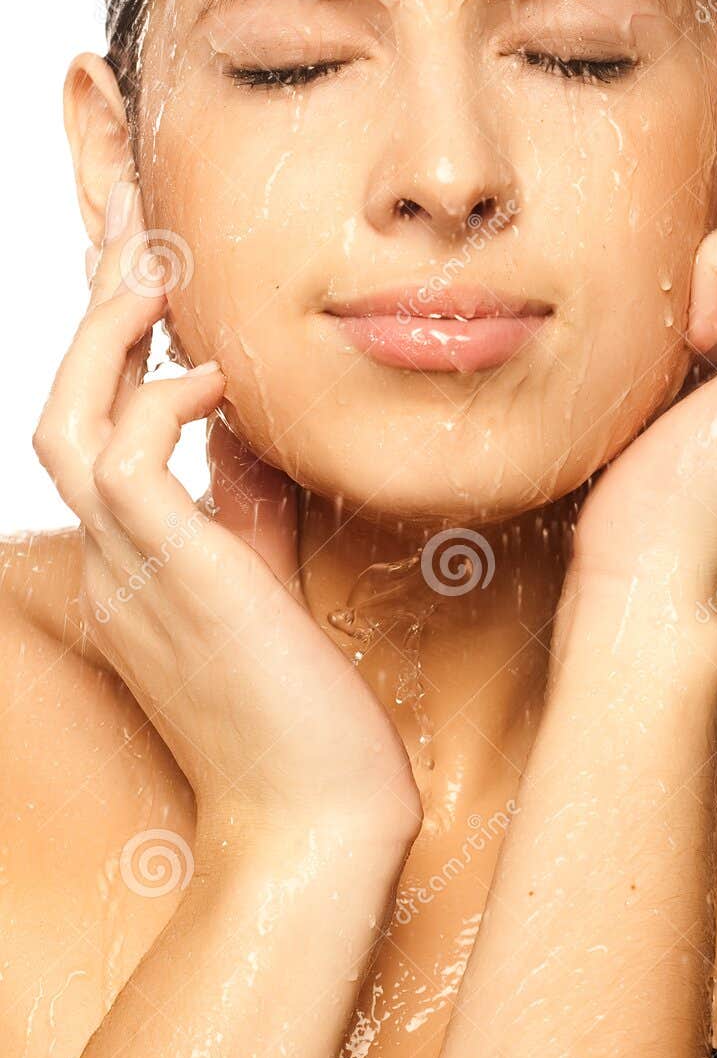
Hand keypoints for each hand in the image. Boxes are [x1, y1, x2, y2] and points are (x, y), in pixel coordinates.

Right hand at [33, 178, 419, 847]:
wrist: (316, 823)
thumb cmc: (304, 716)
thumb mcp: (265, 588)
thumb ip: (246, 511)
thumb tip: (243, 434)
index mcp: (132, 566)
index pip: (92, 433)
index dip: (110, 351)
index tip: (149, 278)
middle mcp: (114, 564)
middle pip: (59, 411)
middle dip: (95, 315)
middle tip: (138, 233)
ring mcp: (134, 572)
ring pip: (66, 422)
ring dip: (107, 336)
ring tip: (157, 269)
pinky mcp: (179, 579)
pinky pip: (128, 462)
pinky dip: (160, 402)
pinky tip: (216, 378)